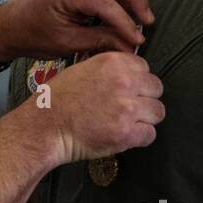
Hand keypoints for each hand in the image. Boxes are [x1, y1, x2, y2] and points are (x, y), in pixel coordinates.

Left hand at [0, 0, 153, 60]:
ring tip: (139, 17)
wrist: (9, 26)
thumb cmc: (32, 36)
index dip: (125, 22)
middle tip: (147, 21)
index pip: (105, 2)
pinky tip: (124, 10)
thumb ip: (101, 40)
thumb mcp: (67, 43)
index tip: (138, 40)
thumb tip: (131, 45)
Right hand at [27, 52, 164, 163]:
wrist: (45, 127)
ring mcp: (127, 108)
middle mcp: (123, 82)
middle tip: (129, 108)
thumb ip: (108, 70)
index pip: (145, 68)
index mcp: (112, 63)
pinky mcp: (127, 133)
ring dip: (145, 119)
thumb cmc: (57, 101)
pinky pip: (150, 135)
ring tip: (127, 123)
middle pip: (156, 88)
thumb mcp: (81, 70)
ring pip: (157, 112)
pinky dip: (139, 138)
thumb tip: (127, 74)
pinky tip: (124, 135)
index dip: (137, 81)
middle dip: (144, 98)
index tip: (130, 90)